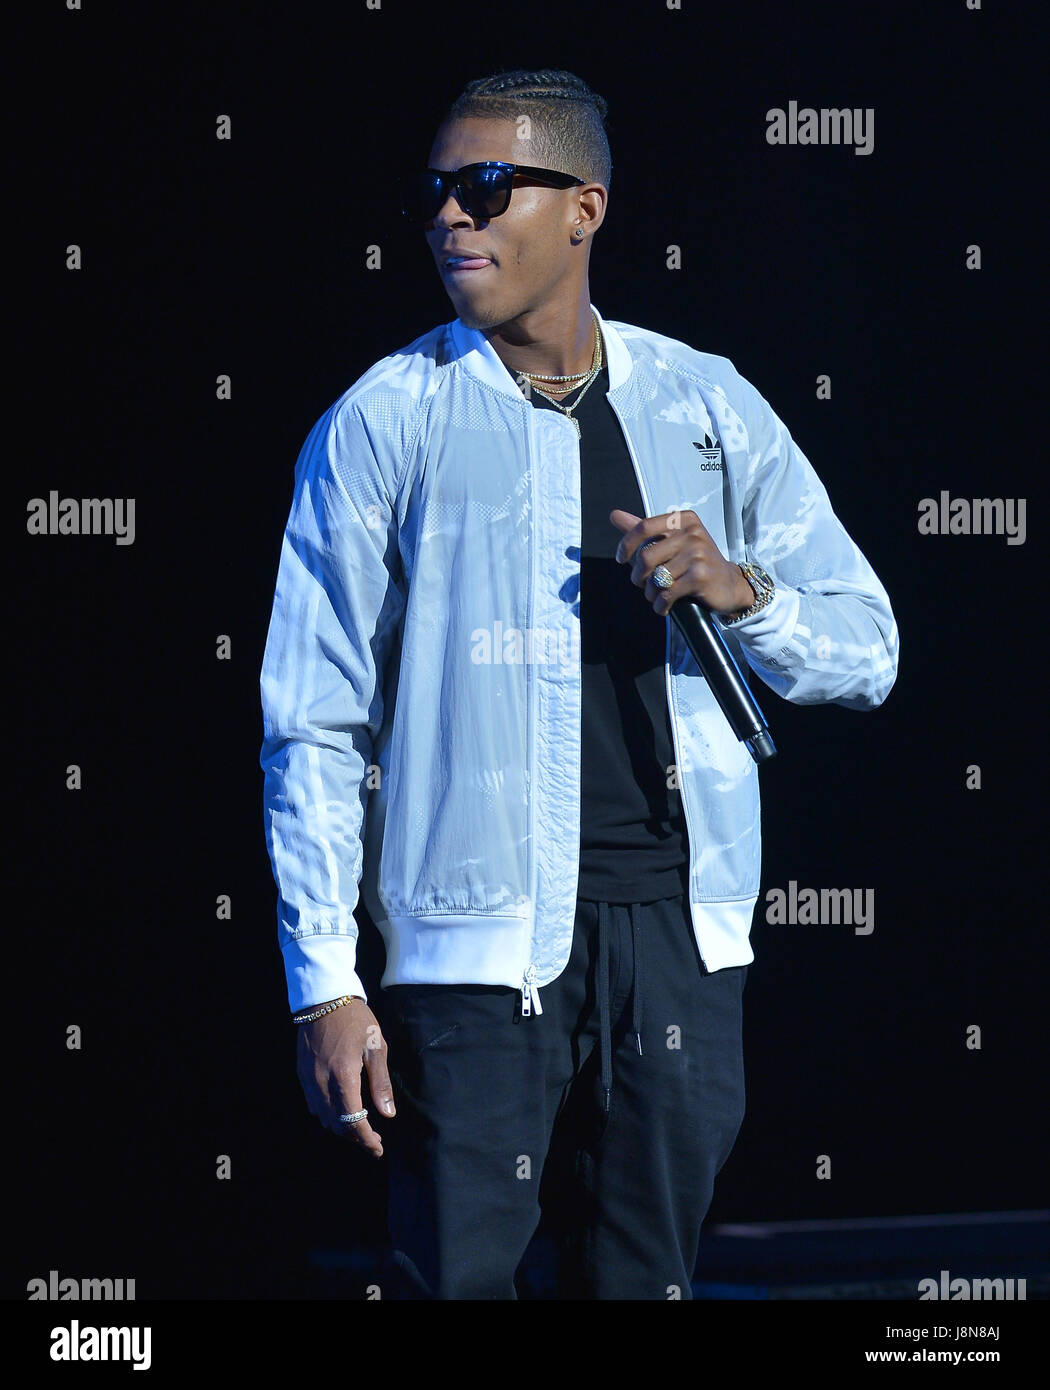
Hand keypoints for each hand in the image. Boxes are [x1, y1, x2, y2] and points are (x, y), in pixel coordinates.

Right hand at [296, 999, 395, 1158]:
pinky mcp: (301, 1074)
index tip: (378, 1149)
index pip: (353, 1121)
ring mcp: (308, 1080)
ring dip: (340, 1127)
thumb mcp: (375, 1047)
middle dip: (355, 1138)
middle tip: (373, 1140)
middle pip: (336, 1125)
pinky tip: (339, 1109)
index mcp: (343, 1077)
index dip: (366, 1140)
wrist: (324, 998)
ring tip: (359, 1126)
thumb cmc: (355, 1019)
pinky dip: (326, 1114)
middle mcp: (322, 1083)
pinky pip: (313, 1104)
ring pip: (322, 1118)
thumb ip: (380, 1083)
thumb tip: (388, 1114)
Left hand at [610, 508, 754, 616]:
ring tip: (656, 596)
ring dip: (651, 593)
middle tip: (643, 585)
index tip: (621, 559)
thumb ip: (645, 530)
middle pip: (646, 556)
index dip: (626, 545)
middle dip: (638, 576)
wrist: (730, 585)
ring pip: (656, 578)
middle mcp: (692, 533)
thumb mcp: (673, 541)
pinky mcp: (700, 576)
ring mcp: (698, 554)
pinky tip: (663, 606)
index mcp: (683, 520)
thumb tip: (615, 515)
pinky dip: (660, 604)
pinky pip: (667, 593)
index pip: (644, 527)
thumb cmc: (696, 562)